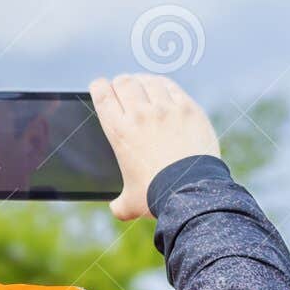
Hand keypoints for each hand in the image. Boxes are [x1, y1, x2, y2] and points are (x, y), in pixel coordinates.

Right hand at [89, 74, 219, 220]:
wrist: (191, 190)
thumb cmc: (157, 196)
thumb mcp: (130, 203)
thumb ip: (118, 204)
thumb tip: (115, 209)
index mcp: (119, 132)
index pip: (102, 95)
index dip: (99, 87)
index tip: (100, 87)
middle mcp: (140, 114)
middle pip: (124, 82)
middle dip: (120, 82)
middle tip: (121, 87)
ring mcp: (166, 109)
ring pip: (148, 81)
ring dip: (142, 81)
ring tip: (142, 85)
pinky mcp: (188, 108)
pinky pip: (171, 87)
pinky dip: (163, 85)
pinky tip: (162, 89)